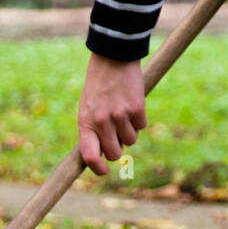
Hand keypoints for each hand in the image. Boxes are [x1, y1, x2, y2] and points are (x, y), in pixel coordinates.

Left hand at [78, 52, 146, 175]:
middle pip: (115, 153)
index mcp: (85, 123)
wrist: (113, 57)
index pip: (89, 156)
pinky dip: (139, 119)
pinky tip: (131, 104)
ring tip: (122, 111)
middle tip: (116, 133)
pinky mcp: (137, 108)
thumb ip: (92, 130)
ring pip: (130, 140)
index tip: (104, 170)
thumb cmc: (98, 85)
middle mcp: (102, 122)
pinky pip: (142, 126)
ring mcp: (120, 116)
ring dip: (129, 130)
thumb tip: (103, 153)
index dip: (97, 169)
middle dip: (117, 147)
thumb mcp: (87, 107)